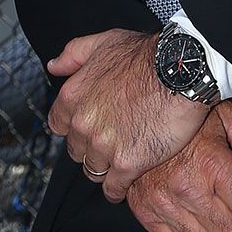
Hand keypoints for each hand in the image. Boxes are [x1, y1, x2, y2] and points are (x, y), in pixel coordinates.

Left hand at [46, 29, 205, 191]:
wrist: (177, 72)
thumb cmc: (144, 56)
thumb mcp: (102, 43)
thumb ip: (73, 54)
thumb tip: (53, 66)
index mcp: (73, 96)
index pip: (57, 125)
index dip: (72, 127)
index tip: (87, 128)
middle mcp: (83, 124)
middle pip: (76, 151)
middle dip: (90, 148)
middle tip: (109, 143)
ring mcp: (103, 146)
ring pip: (93, 171)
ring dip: (105, 168)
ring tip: (121, 160)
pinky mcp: (127, 164)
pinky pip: (113, 189)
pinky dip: (118, 188)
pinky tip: (128, 181)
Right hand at [126, 101, 231, 231]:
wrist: (134, 105)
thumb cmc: (183, 109)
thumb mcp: (224, 115)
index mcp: (212, 162)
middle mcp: (187, 185)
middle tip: (224, 193)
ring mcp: (162, 201)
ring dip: (207, 227)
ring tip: (202, 201)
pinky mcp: (143, 210)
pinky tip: (181, 210)